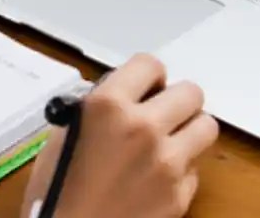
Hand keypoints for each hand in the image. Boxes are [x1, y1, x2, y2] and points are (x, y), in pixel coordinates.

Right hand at [23, 54, 218, 217]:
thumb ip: (95, 108)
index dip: (147, 76)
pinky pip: (195, 170)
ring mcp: (167, 164)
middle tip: (161, 113)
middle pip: (191, 92)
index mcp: (107, 107)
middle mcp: (144, 129)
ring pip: (206, 127)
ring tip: (168, 143)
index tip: (143, 87)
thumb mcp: (62, 136)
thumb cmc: (53, 193)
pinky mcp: (180, 196)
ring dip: (188, 131)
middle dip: (175, 101)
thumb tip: (121, 95)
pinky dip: (181, 171)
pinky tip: (156, 179)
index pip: (150, 64)